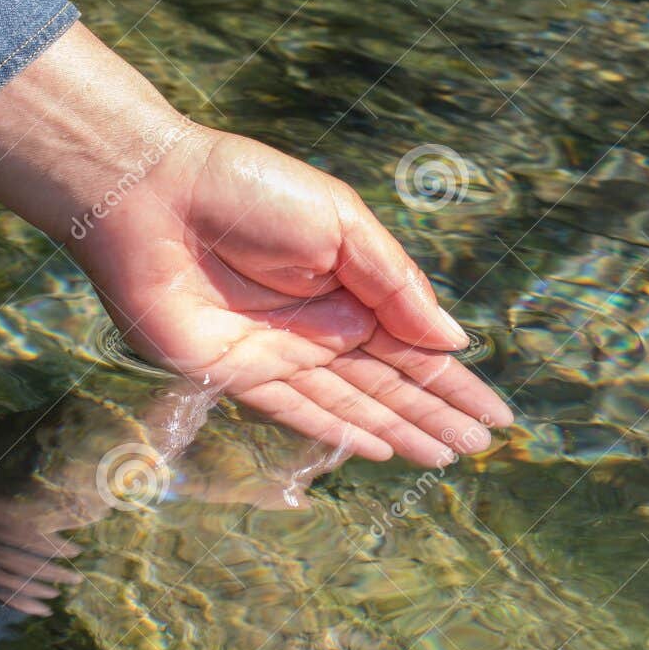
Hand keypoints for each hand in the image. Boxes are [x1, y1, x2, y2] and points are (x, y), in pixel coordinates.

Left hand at [0, 22, 510, 466]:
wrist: (153, 195)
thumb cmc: (248, 191)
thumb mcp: (341, 224)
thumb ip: (395, 284)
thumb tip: (452, 340)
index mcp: (350, 281)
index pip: (414, 344)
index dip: (454, 381)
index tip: (495, 414)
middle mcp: (320, 322)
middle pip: (389, 381)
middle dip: (436, 414)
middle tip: (481, 449)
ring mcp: (280, 352)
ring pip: (352, 403)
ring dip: (400, 430)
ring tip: (447, 458)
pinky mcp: (236, 374)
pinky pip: (295, 412)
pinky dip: (337, 432)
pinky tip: (377, 449)